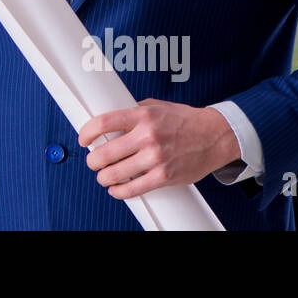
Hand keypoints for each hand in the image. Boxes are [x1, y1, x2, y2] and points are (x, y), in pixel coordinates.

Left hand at [77, 99, 240, 199]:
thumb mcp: (157, 106)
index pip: (103, 123)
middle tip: (93, 162)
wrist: (214, 136)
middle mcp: (148, 136)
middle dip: (93, 161)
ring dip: (103, 177)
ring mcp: (156, 157)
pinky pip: (134, 189)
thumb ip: (133, 112)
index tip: (83, 139)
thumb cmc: (185, 121)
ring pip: (116, 173)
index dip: (86, 133)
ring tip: (104, 176)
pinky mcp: (164, 176)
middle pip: (105, 153)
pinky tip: (116, 189)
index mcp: (143, 116)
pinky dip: (120, 191)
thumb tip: (111, 122)